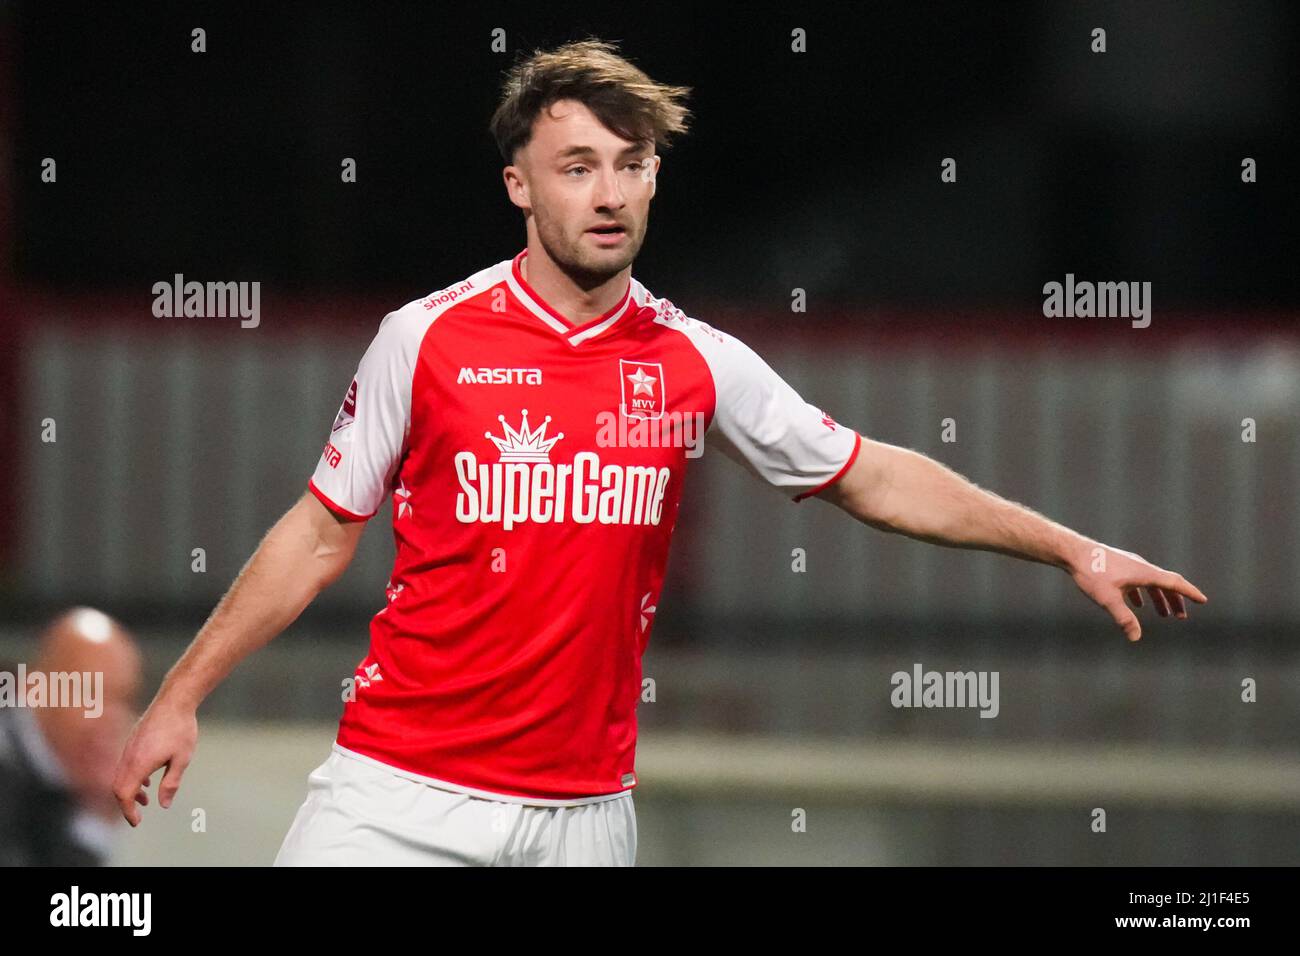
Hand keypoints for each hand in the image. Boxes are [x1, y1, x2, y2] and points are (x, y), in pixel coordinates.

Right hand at [111, 698, 198, 825]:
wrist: (174, 700)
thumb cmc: (181, 729)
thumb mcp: (181, 759)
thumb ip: (171, 784)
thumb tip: (164, 805)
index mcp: (138, 764)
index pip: (124, 795)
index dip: (128, 812)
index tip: (136, 822)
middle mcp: (128, 757)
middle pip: (118, 788)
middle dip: (126, 804)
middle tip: (138, 815)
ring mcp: (128, 747)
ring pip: (120, 776)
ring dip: (129, 790)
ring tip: (145, 799)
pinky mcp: (132, 740)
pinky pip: (125, 765)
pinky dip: (131, 777)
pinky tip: (146, 779)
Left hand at [1068, 542, 1207, 641]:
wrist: (1074, 552)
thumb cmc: (1091, 573)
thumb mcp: (1108, 599)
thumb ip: (1123, 618)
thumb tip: (1136, 637)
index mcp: (1144, 573)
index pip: (1174, 582)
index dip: (1189, 592)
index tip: (1203, 601)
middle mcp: (1141, 566)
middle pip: (1165, 584)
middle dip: (1175, 601)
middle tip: (1181, 617)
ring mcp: (1130, 565)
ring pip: (1151, 583)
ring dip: (1159, 598)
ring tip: (1163, 615)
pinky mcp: (1118, 566)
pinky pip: (1137, 581)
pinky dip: (1143, 593)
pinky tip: (1137, 604)